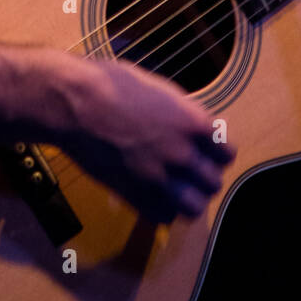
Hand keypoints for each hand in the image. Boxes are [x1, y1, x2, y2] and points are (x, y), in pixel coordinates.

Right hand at [45, 53, 235, 223]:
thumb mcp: (158, 88)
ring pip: (193, 206)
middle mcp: (181, 153)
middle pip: (213, 182)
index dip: (218, 152)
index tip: (208, 151)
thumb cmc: (111, 84)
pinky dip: (162, 209)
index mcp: (192, 122)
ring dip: (189, 199)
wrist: (74, 103)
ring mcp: (158, 177)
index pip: (226, 152)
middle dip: (205, 177)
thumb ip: (181, 113)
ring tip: (178, 189)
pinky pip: (163, 216)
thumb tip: (193, 127)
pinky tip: (154, 194)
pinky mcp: (134, 193)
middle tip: (193, 171)